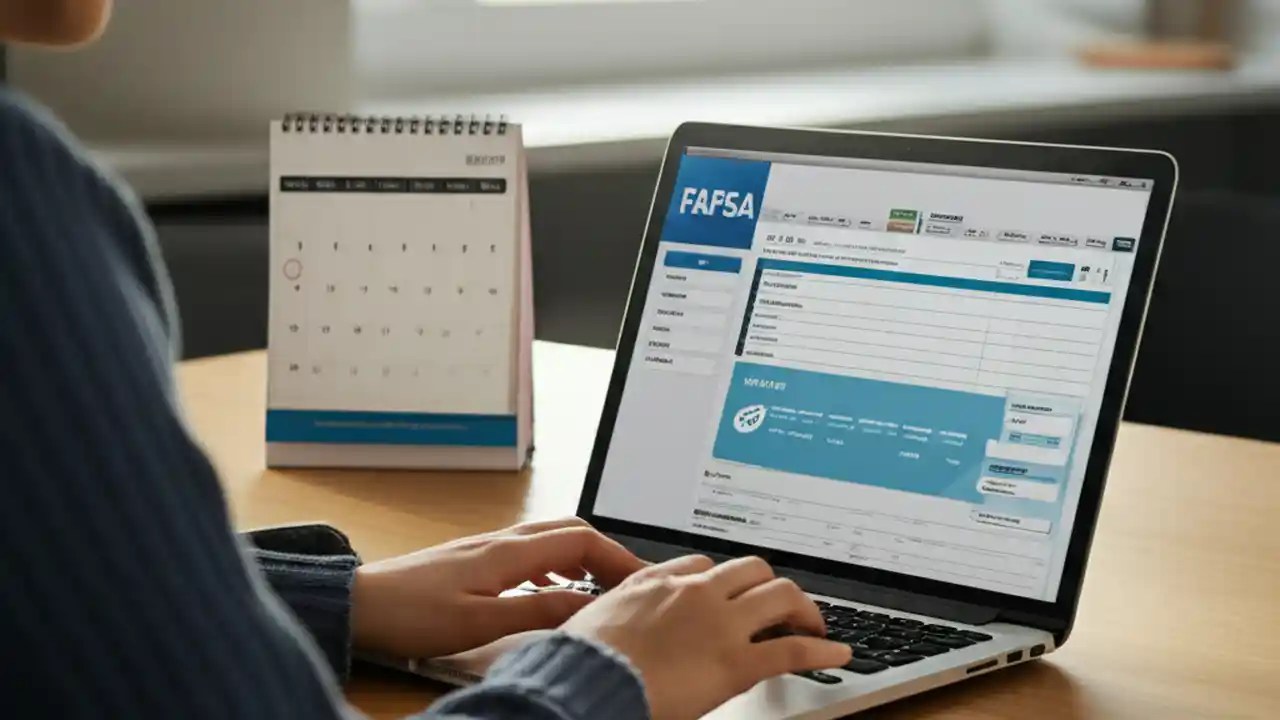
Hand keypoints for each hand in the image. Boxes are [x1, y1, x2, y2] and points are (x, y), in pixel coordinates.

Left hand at [351, 518, 645, 658]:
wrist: (359, 603)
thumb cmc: (410, 614)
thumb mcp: (480, 623)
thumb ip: (538, 613)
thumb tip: (588, 606)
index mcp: (509, 552)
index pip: (582, 540)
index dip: (619, 558)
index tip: (643, 580)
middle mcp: (502, 541)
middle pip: (571, 532)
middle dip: (607, 553)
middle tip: (631, 582)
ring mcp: (487, 547)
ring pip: (551, 539)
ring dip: (582, 558)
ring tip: (601, 587)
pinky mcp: (474, 559)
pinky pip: (530, 551)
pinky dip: (555, 564)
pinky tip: (552, 588)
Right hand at [562, 555, 850, 719]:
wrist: (586, 683)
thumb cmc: (581, 662)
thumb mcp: (590, 623)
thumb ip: (615, 615)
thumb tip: (609, 626)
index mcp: (656, 581)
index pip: (701, 566)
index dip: (721, 581)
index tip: (728, 595)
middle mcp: (694, 593)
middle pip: (751, 570)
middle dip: (770, 585)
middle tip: (779, 605)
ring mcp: (720, 623)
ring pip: (780, 596)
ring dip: (803, 608)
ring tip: (814, 623)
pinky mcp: (737, 662)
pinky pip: (793, 649)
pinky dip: (822, 649)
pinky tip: (837, 653)